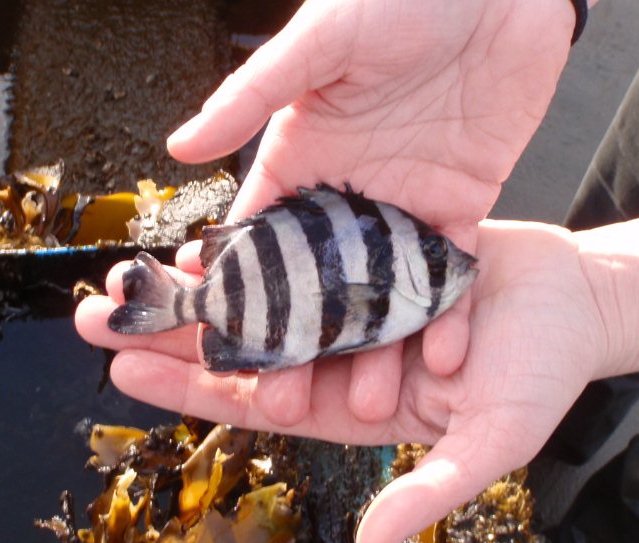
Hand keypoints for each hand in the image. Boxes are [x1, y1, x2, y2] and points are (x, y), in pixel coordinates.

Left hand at [75, 218, 607, 542]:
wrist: (578, 300)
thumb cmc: (539, 376)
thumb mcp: (491, 442)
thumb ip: (427, 489)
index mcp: (354, 404)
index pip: (256, 402)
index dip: (189, 393)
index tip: (124, 374)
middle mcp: (342, 353)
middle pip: (243, 348)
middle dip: (172, 336)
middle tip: (97, 315)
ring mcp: (354, 301)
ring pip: (263, 296)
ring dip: (205, 286)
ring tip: (140, 272)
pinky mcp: (373, 253)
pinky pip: (306, 247)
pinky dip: (263, 241)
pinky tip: (218, 230)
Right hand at [164, 0, 575, 424]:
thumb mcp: (319, 42)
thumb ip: (252, 96)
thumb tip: (177, 148)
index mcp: (300, 156)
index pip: (259, 238)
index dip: (241, 295)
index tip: (225, 350)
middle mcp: (346, 192)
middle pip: (318, 284)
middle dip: (305, 344)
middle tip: (288, 405)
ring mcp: (403, 204)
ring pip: (382, 291)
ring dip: (376, 346)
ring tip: (369, 405)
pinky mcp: (460, 206)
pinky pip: (448, 273)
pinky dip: (445, 315)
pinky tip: (440, 360)